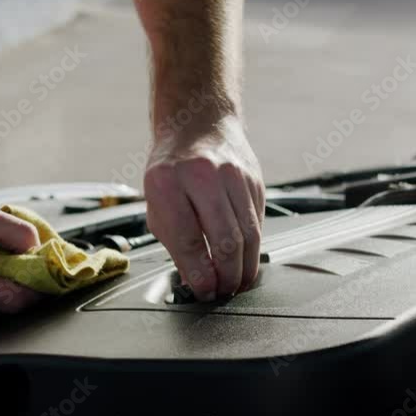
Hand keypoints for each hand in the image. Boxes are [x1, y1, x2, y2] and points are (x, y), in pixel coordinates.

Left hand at [144, 115, 264, 300]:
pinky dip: (253, 248)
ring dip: (244, 268)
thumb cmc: (171, 168)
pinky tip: (245, 259)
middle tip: (222, 291)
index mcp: (166, 182)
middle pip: (225, 241)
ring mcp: (232, 175)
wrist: (197, 123)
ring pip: (248, 236)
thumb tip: (194, 279)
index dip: (199, 274)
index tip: (203, 291)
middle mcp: (202, 175)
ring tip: (236, 283)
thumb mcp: (156, 202)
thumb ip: (173, 241)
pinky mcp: (254, 179)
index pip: (188, 241)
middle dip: (226, 276)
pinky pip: (258, 223)